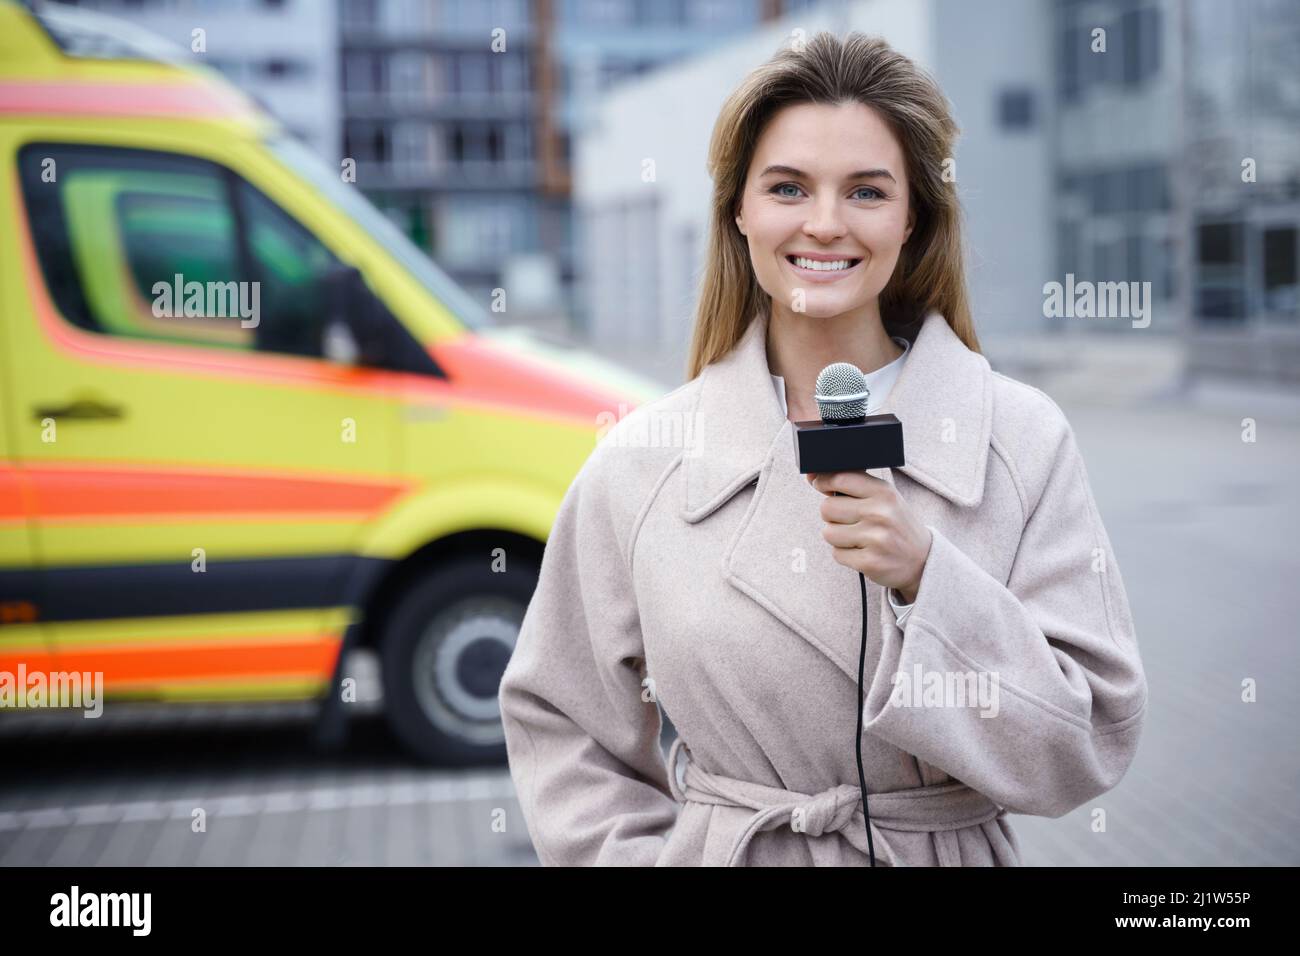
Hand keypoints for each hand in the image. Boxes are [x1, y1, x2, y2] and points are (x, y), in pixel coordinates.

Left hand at [806, 471, 932, 601]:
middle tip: (849, 519)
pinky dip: (845, 554)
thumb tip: (812, 476)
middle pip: (827, 508)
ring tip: (857, 537)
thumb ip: (852, 484)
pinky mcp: (870, 562)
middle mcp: (880, 513)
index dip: (823, 481)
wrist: (923, 560)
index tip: (820, 485)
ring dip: (837, 536)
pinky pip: (837, 554)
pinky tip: (862, 551)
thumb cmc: (895, 524)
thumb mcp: (883, 497)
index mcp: (884, 492)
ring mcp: (876, 539)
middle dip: (832, 515)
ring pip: (828, 533)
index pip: (840, 478)